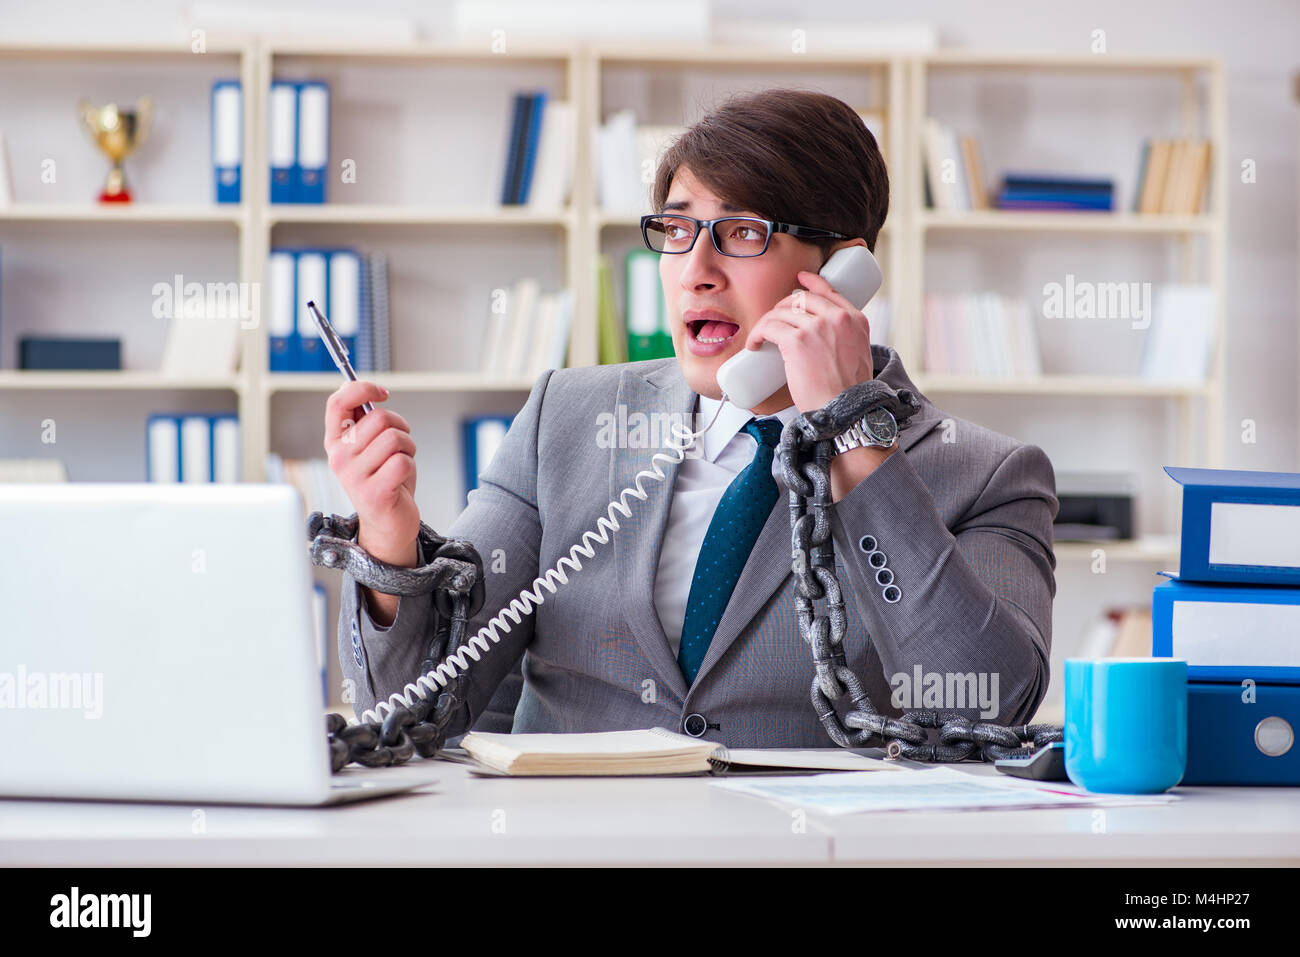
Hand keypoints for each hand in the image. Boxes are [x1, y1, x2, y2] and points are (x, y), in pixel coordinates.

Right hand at [323, 380, 420, 564]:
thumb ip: (361, 420)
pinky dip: (410, 466)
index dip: (362, 388)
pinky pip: (403, 461)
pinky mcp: (374, 493)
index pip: (337, 402)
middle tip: (400, 445)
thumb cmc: (384, 480)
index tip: (383, 393)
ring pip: (395, 438)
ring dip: (408, 447)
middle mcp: (339, 458)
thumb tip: (357, 386)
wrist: (388, 524)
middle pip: (379, 418)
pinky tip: (401, 479)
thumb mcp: (368, 447)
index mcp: (335, 442)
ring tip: (400, 463)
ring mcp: (354, 476)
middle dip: (400, 427)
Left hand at [746, 269, 873, 411]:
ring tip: (762, 338)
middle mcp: (838, 319)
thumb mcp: (859, 354)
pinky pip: (769, 327)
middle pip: (802, 298)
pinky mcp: (797, 342)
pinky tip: (755, 343)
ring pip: (782, 311)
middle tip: (775, 322)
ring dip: (767, 322)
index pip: (829, 291)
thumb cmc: (847, 392)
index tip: (799, 279)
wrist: (844, 410)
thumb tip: (823, 341)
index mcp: (855, 320)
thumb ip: (846, 340)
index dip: (811, 282)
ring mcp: (817, 328)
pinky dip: (757, 334)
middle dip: (783, 307)